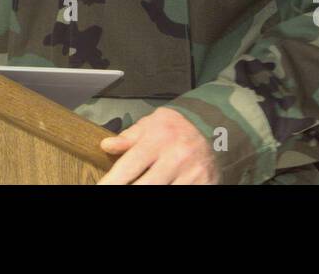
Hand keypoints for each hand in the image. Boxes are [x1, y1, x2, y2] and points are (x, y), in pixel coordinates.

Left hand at [97, 106, 218, 183]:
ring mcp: (192, 174)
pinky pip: (180, 195)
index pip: (129, 166)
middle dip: (127, 190)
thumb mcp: (153, 122)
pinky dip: (168, 193)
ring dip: (149, 192)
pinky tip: (161, 186)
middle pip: (144, 186)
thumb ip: (130, 136)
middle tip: (114, 192)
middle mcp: (176, 157)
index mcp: (159, 138)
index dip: (112, 181)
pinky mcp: (204, 185)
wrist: (218, 128)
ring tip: (140, 186)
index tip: (100, 188)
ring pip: (163, 192)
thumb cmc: (179, 127)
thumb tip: (107, 145)